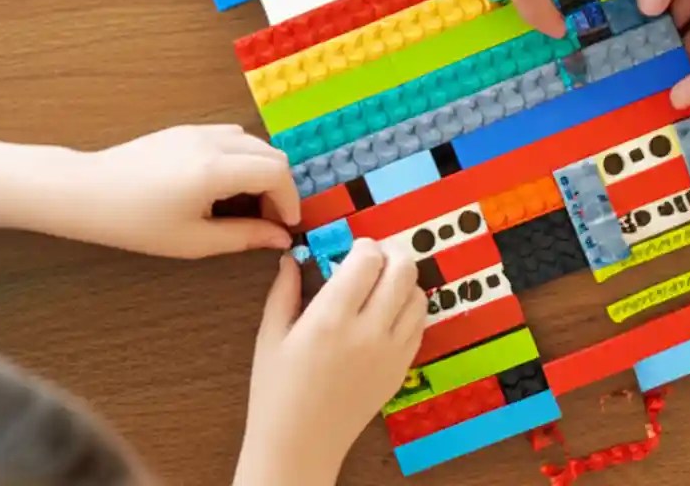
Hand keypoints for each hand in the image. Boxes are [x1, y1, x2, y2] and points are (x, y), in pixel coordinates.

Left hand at [37, 125, 299, 257]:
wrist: (87, 192)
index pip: (276, 173)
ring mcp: (198, 131)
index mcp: (216, 169)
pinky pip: (230, 136)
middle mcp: (213, 142)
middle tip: (269, 219)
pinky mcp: (185, 129)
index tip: (286, 226)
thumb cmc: (136, 223)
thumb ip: (243, 237)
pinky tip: (224, 185)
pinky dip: (242, 158)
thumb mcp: (193, 240)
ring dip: (261, 170)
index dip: (290, 200)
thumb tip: (280, 238)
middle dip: (280, 186)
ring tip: (247, 203)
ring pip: (252, 142)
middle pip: (271, 153)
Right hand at [234, 240, 425, 485]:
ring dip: (404, 281)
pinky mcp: (400, 370)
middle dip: (392, 254)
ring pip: (418, 296)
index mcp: (330, 318)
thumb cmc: (277, 391)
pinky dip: (410, 310)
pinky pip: (419, 326)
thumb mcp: (270, 335)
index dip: (365, 245)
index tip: (354, 249)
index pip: (368, 260)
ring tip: (384, 283)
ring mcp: (390, 352)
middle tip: (377, 257)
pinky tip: (389, 311)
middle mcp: (367, 332)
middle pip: (403, 271)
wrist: (300, 444)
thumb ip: (284, 291)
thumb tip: (292, 259)